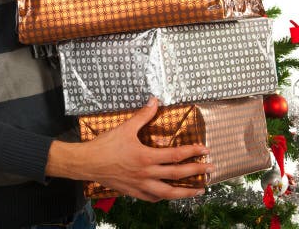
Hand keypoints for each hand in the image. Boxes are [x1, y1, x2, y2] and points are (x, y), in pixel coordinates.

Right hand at [47, 97, 213, 201]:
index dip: (193, 152)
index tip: (205, 150)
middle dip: (197, 171)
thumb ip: (143, 115)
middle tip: (211, 169)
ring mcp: (141, 186)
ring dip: (186, 192)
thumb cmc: (105, 145)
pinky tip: (169, 195)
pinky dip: (164, 197)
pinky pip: (153, 198)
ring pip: (168, 193)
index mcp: (146, 157)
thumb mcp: (125, 127)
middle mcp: (146, 174)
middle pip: (177, 175)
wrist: (87, 163)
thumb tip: (154, 100)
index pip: (176, 156)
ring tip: (199, 190)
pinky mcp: (134, 193)